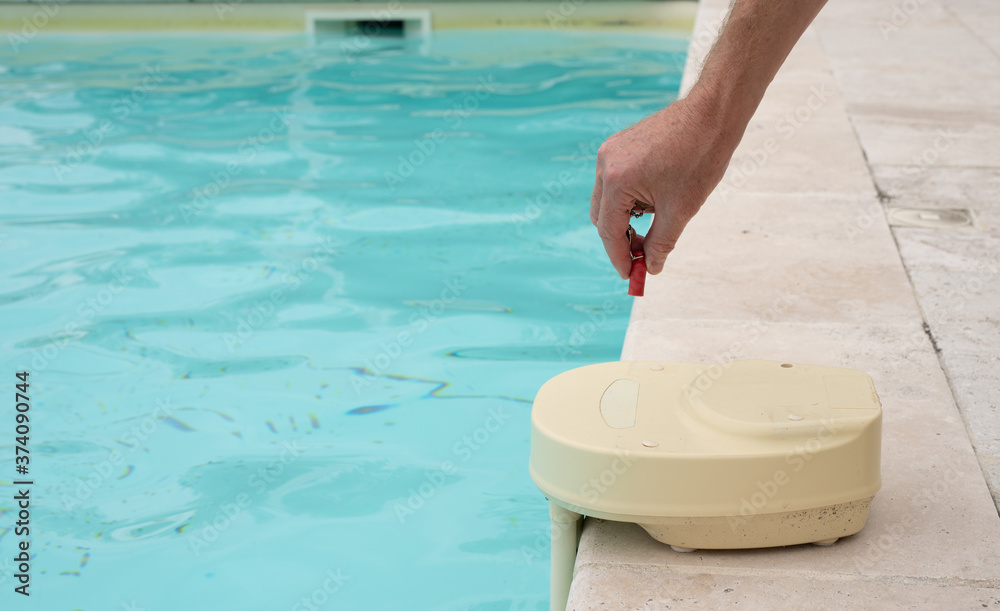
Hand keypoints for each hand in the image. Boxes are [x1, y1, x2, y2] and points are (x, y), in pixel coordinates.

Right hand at [590, 91, 738, 277]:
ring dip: (626, 218)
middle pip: (601, 216)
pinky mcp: (620, 144)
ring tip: (656, 224)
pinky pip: (615, 181)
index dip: (619, 257)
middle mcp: (606, 164)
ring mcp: (611, 151)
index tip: (631, 275)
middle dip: (621, 239)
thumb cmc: (700, 157)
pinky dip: (629, 198)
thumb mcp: (680, 210)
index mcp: (616, 180)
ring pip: (607, 199)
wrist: (713, 113)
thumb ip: (661, 243)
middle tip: (643, 257)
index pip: (608, 231)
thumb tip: (651, 267)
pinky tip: (655, 201)